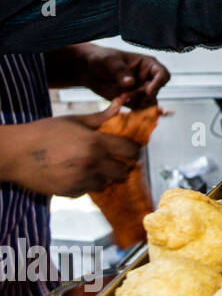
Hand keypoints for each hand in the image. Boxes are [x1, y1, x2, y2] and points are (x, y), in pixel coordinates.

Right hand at [0, 100, 140, 196]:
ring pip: (106, 184)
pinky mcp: (70, 192)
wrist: (15, 153)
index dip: (134, 151)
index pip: (131, 151)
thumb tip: (120, 103)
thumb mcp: (72, 120)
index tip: (130, 151)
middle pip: (123, 172)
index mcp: (96, 142)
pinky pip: (87, 191)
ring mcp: (81, 179)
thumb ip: (100, 117)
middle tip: (113, 161)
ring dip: (103, 177)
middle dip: (121, 166)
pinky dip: (85, 184)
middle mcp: (92, 163)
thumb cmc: (43, 132)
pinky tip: (74, 174)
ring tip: (91, 167)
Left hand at [79, 46, 169, 106]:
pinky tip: (123, 110)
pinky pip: (139, 110)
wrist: (90, 71)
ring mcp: (141, 91)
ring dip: (136, 105)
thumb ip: (120, 71)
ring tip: (119, 101)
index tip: (147, 91)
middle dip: (141, 96)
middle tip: (124, 96)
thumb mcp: (109, 61)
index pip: (162, 75)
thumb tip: (130, 83)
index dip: (158, 84)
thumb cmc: (102, 59)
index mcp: (148, 65)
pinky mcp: (134, 102)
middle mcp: (148, 79)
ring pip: (148, 103)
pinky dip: (133, 113)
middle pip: (154, 91)